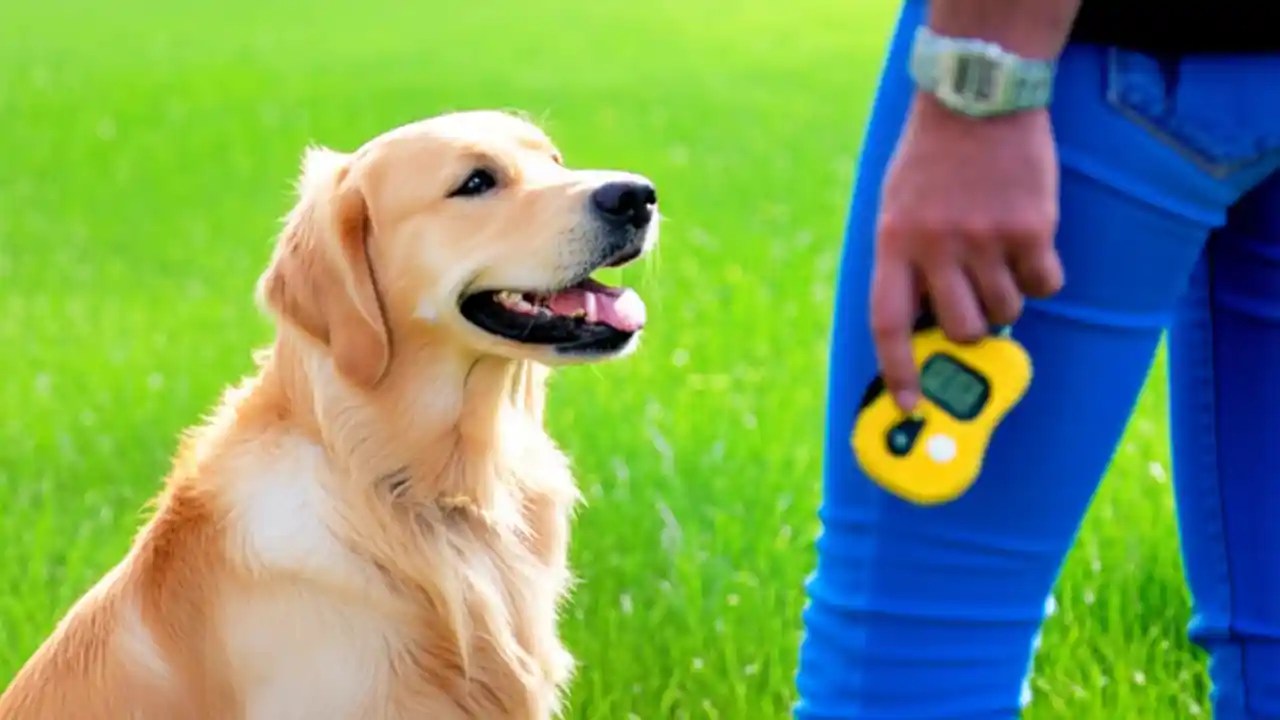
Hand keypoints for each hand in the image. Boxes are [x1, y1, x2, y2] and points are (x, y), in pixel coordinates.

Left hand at [870, 93, 1064, 410]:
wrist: (979, 97)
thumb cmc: (933, 159)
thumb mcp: (898, 207)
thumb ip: (908, 262)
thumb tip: (928, 327)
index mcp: (893, 243)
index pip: (888, 324)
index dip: (899, 372)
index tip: (911, 405)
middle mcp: (936, 246)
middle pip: (961, 328)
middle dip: (972, 327)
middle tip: (977, 299)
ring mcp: (984, 238)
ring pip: (1007, 310)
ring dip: (1008, 294)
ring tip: (999, 251)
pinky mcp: (1031, 228)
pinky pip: (1045, 284)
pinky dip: (1042, 274)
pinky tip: (1030, 239)